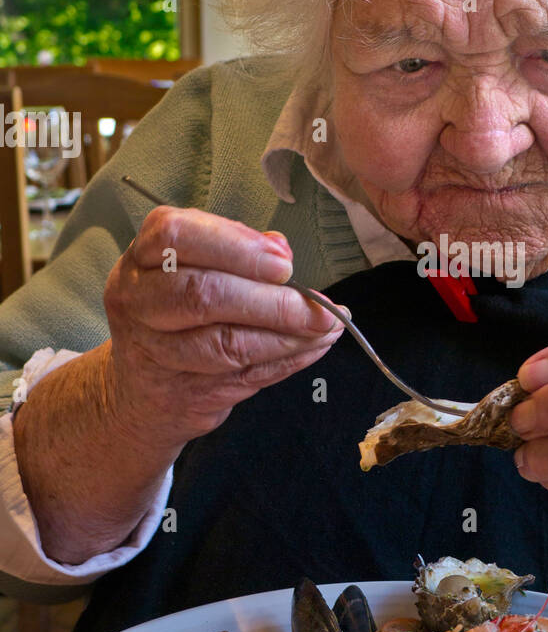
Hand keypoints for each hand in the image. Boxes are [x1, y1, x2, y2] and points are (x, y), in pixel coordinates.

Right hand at [103, 207, 345, 450]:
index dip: (235, 246)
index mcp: (142, 259)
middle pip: (202, 295)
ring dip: (288, 336)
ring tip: (327, 327)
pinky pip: (244, 376)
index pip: (176, 236)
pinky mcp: (182, 395)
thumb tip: (280, 248)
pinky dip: (288, 360)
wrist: (139, 389)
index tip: (282, 263)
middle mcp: (138, 303)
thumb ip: (236, 251)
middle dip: (271, 301)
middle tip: (317, 306)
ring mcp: (155, 353)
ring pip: (226, 344)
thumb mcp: (192, 269)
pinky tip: (314, 347)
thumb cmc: (176, 315)